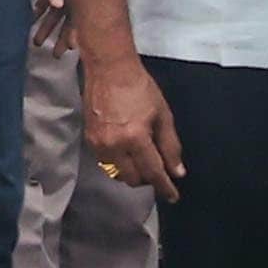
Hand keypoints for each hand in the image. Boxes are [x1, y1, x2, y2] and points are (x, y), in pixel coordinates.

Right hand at [83, 52, 184, 199]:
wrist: (109, 70)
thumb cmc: (140, 88)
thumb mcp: (163, 115)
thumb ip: (170, 146)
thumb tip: (177, 172)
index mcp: (136, 138)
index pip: (153, 172)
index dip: (165, 187)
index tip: (173, 197)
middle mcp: (115, 145)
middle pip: (132, 179)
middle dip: (147, 179)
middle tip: (157, 169)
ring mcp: (99, 144)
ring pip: (117, 173)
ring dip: (132, 172)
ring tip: (141, 159)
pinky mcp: (90, 140)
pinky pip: (106, 162)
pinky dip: (119, 162)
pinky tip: (126, 150)